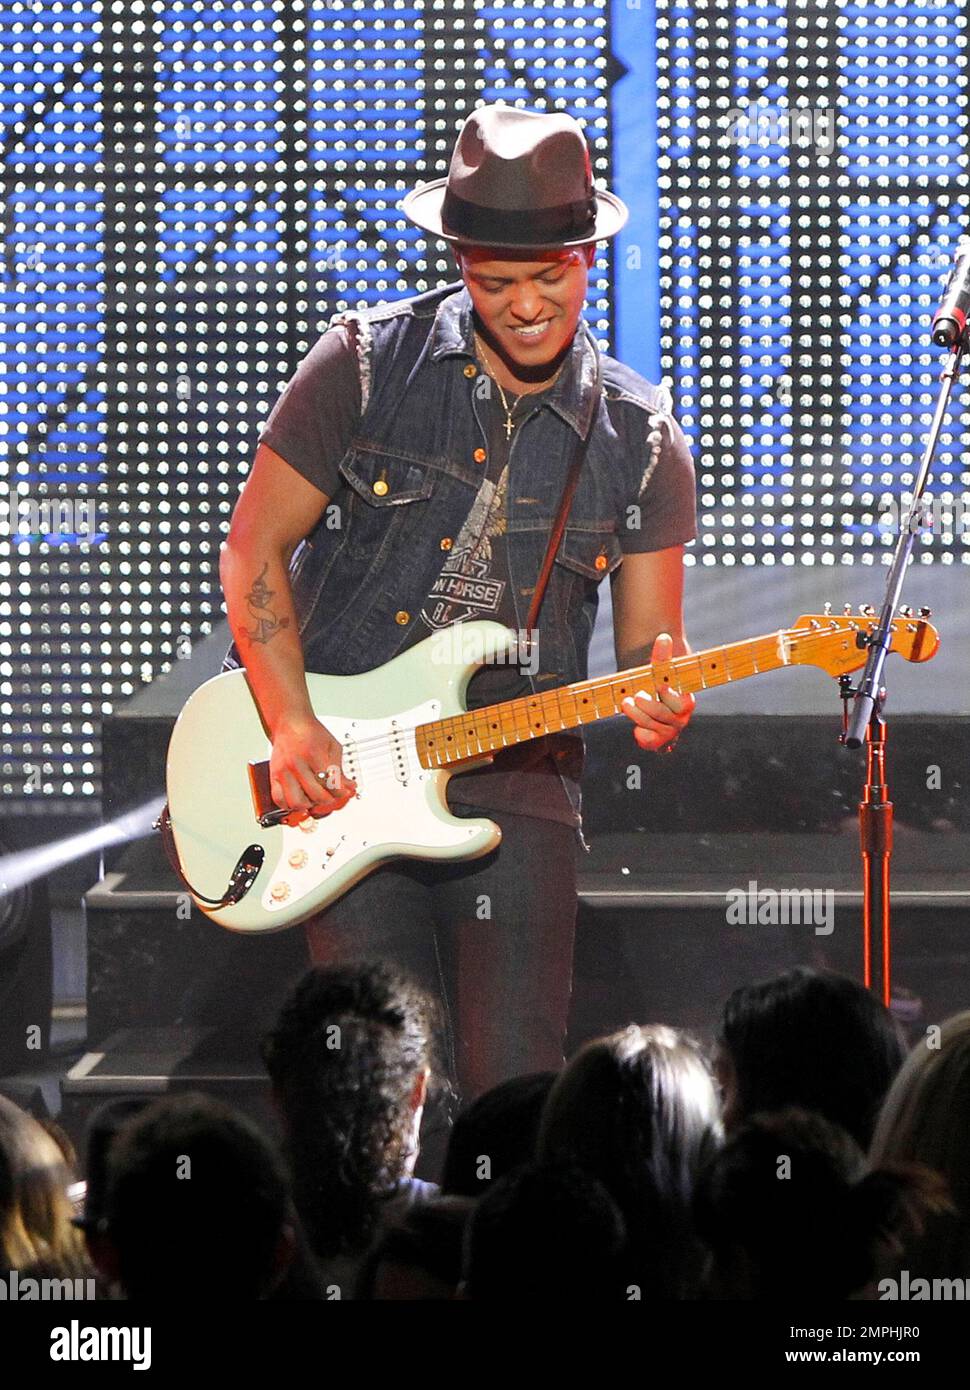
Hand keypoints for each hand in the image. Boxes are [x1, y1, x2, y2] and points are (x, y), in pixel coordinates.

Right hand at [269, 715, 356, 818]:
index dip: (341, 791)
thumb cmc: (310, 732)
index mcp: (313, 754)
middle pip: (315, 795)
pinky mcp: (274, 776)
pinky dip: (290, 805)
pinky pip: (279, 799)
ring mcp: (283, 772)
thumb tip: (347, 787)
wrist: (290, 723)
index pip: (330, 782)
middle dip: (328, 799)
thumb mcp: (332, 746)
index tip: (345, 792)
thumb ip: (339, 769)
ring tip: (314, 799)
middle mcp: (296, 764)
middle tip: (331, 796)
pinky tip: (299, 799)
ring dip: (308, 805)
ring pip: (296, 802)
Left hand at [620, 632, 694, 752]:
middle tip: (636, 695)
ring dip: (638, 717)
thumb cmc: (657, 679)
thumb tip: (664, 637)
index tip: (658, 686)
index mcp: (687, 701)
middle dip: (648, 706)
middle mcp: (680, 719)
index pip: (682, 704)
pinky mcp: (656, 740)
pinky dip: (642, 737)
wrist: (647, 694)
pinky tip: (636, 728)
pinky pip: (650, 744)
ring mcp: (668, 731)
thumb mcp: (660, 667)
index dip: (668, 696)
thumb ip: (662, 655)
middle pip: (665, 717)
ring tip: (627, 703)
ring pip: (654, 730)